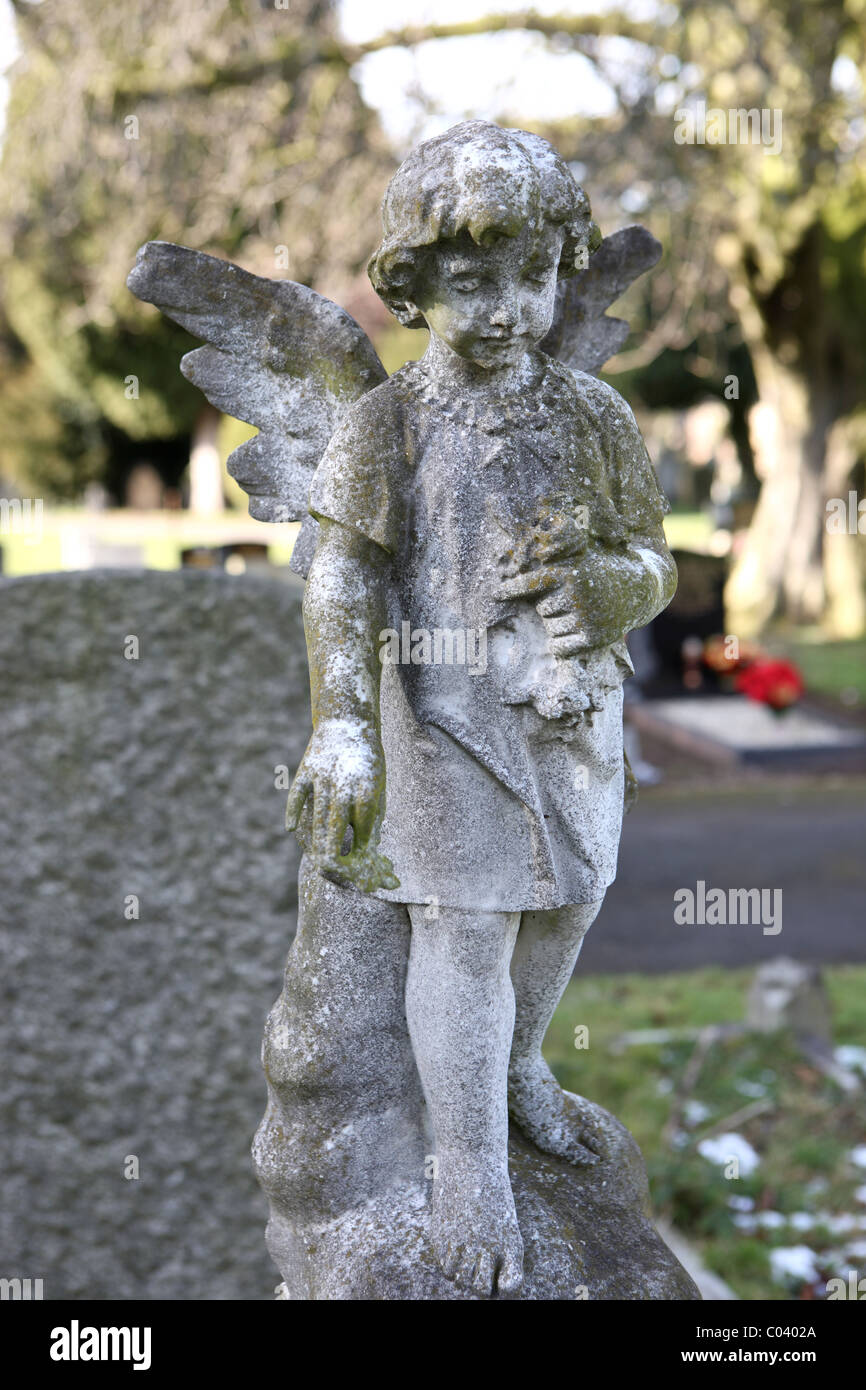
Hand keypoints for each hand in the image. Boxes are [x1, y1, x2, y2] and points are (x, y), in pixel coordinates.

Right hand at [285, 718, 398, 893]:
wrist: (349, 720)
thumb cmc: (368, 760)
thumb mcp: (379, 785)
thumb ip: (373, 815)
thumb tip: (367, 848)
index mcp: (367, 789)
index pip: (362, 829)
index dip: (361, 850)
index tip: (359, 864)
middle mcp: (344, 784)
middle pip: (336, 827)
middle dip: (334, 854)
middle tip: (333, 871)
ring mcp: (322, 776)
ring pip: (315, 815)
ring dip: (314, 841)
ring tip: (316, 859)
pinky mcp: (306, 769)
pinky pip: (297, 795)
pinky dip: (293, 812)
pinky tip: (291, 829)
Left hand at [496, 551, 640, 652]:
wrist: (638, 589)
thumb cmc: (600, 573)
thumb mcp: (579, 560)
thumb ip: (552, 566)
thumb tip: (512, 579)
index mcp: (570, 571)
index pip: (532, 583)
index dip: (511, 589)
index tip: (495, 595)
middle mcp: (577, 592)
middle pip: (542, 609)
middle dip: (553, 607)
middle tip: (576, 599)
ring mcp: (587, 615)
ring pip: (551, 629)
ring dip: (559, 625)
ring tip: (582, 613)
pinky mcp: (594, 637)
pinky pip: (560, 648)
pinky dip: (561, 645)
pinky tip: (577, 632)